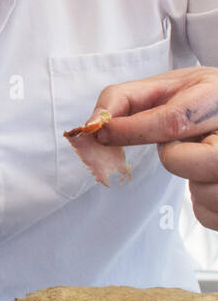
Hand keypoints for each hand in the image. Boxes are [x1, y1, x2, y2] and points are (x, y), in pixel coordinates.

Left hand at [93, 66, 217, 228]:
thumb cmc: (203, 100)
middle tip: (180, 146)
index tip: (104, 133)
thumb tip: (95, 123)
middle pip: (197, 162)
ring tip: (202, 160)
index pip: (173, 121)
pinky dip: (203, 202)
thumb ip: (126, 98)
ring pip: (206, 193)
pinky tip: (210, 177)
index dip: (131, 130)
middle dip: (175, 158)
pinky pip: (210, 215)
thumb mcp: (170, 85)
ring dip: (192, 182)